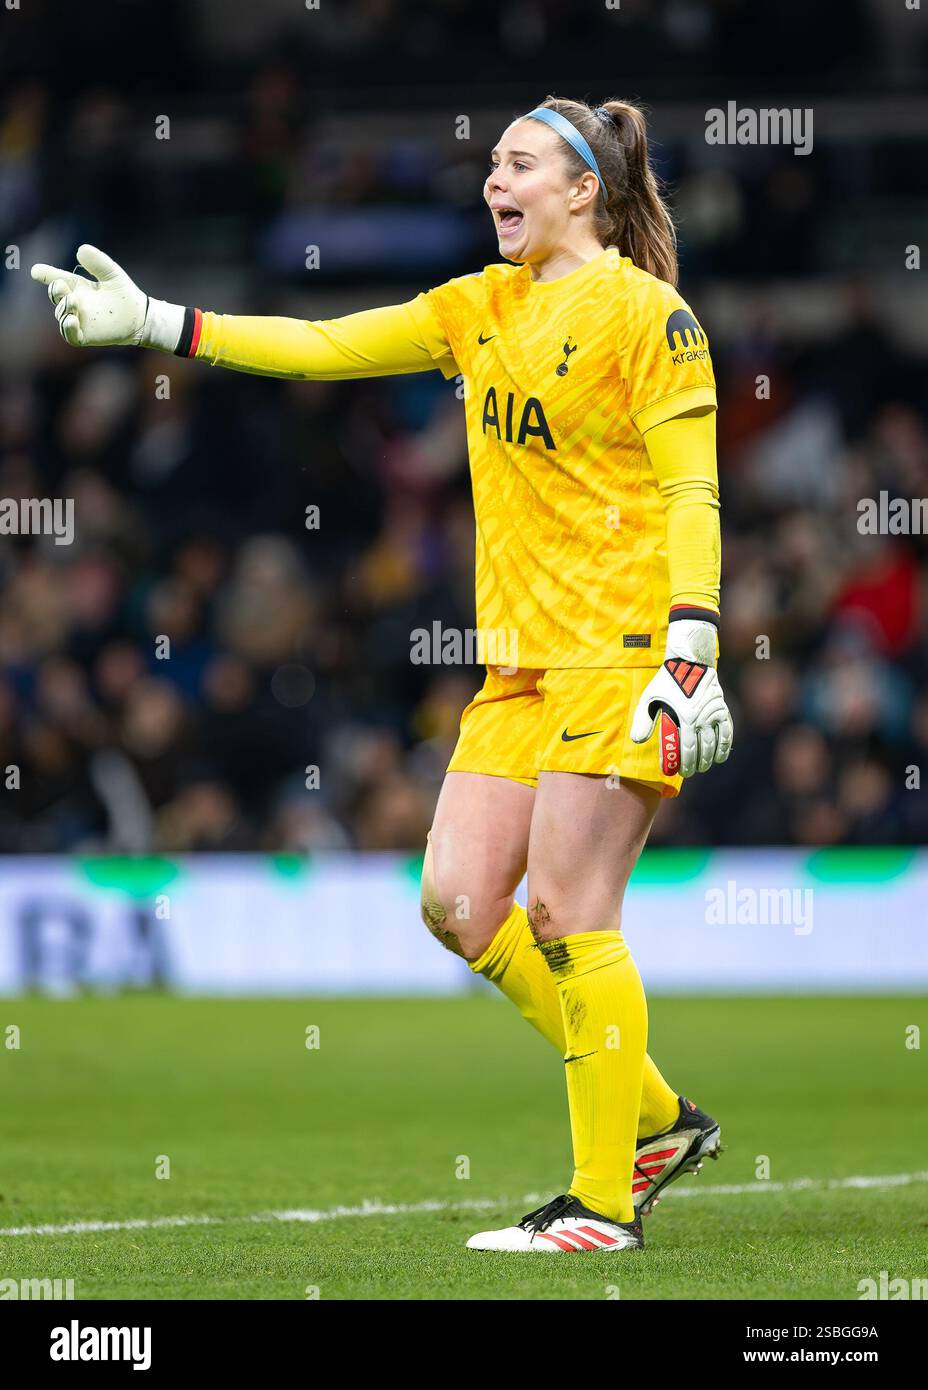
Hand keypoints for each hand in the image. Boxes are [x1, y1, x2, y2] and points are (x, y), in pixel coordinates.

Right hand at [31, 244, 148, 346]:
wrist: (140, 316)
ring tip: (73, 302)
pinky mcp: (85, 336)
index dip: (46, 274)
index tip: (36, 271)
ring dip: (63, 308)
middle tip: (62, 286)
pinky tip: (72, 320)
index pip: (57, 279)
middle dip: (55, 291)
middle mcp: (75, 303)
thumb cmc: (124, 294)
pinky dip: (67, 328)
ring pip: (61, 315)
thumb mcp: (112, 273)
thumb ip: (98, 262)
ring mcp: (78, 320)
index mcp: (78, 287)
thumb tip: (80, 250)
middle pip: (57, 297)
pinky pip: (70, 335)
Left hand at [630, 618, 733, 777]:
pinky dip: (725, 746)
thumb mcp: (650, 698)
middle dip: (697, 764)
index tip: (679, 772)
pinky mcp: (722, 709)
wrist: (690, 662)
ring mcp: (714, 713)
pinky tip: (721, 757)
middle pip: (702, 749)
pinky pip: (727, 731)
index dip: (684, 763)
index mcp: (685, 716)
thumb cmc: (667, 681)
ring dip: (711, 758)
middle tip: (690, 772)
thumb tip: (637, 741)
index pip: (686, 748)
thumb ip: (643, 720)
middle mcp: (702, 717)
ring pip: (715, 743)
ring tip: (705, 767)